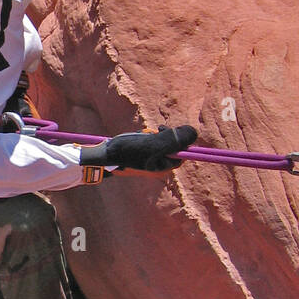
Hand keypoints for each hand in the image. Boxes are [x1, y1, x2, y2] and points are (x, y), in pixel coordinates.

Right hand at [81, 125, 197, 171]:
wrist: (104, 155)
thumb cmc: (128, 151)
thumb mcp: (154, 143)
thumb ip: (175, 139)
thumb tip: (194, 133)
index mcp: (163, 167)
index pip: (181, 153)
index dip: (177, 140)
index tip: (165, 131)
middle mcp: (158, 165)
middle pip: (171, 146)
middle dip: (162, 136)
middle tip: (154, 131)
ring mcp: (149, 160)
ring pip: (159, 142)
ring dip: (152, 135)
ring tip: (141, 134)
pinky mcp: (140, 154)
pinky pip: (149, 142)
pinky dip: (145, 136)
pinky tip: (136, 136)